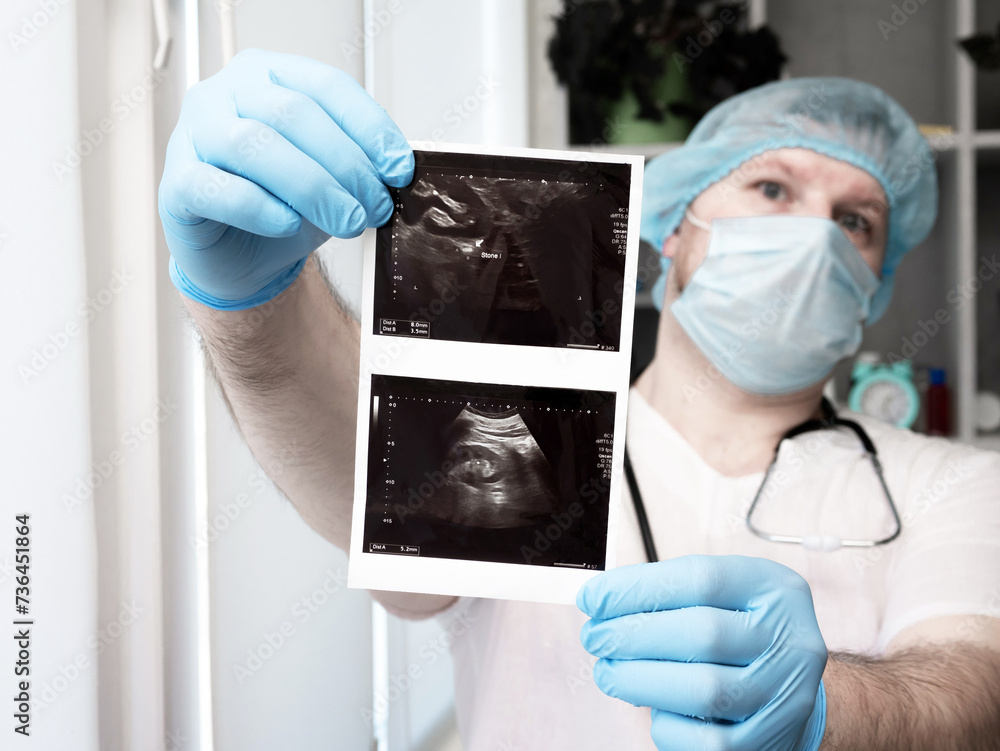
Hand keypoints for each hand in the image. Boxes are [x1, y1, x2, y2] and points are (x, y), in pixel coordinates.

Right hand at [158, 48, 413, 309]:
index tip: (399, 168)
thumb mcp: (331, 176)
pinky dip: (258, 206)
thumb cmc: (283, 204)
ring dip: (312, 187)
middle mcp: (226, 95)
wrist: (242, 256)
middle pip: (292, 114)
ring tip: (347, 220)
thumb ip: (356, 163)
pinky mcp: (176, 184)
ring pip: (253, 145)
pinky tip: (287, 223)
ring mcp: (194, 135)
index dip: (369, 128)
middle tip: (374, 205)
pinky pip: (214, 188)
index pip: (326, 86)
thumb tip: (396, 169)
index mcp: (269, 76)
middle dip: (345, 164)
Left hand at [577, 555, 827, 750]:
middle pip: (703, 634)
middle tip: (594, 636)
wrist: (788, 687)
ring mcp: (784, 697)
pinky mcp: (768, 743)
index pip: (702, 579)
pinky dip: (667, 725)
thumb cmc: (737, 632)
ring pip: (704, 691)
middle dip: (632, 635)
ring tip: (608, 671)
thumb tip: (599, 602)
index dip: (638, 587)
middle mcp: (790, 641)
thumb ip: (668, 593)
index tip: (593, 597)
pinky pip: (708, 741)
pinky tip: (652, 707)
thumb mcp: (721, 595)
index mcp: (774, 591)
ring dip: (639, 680)